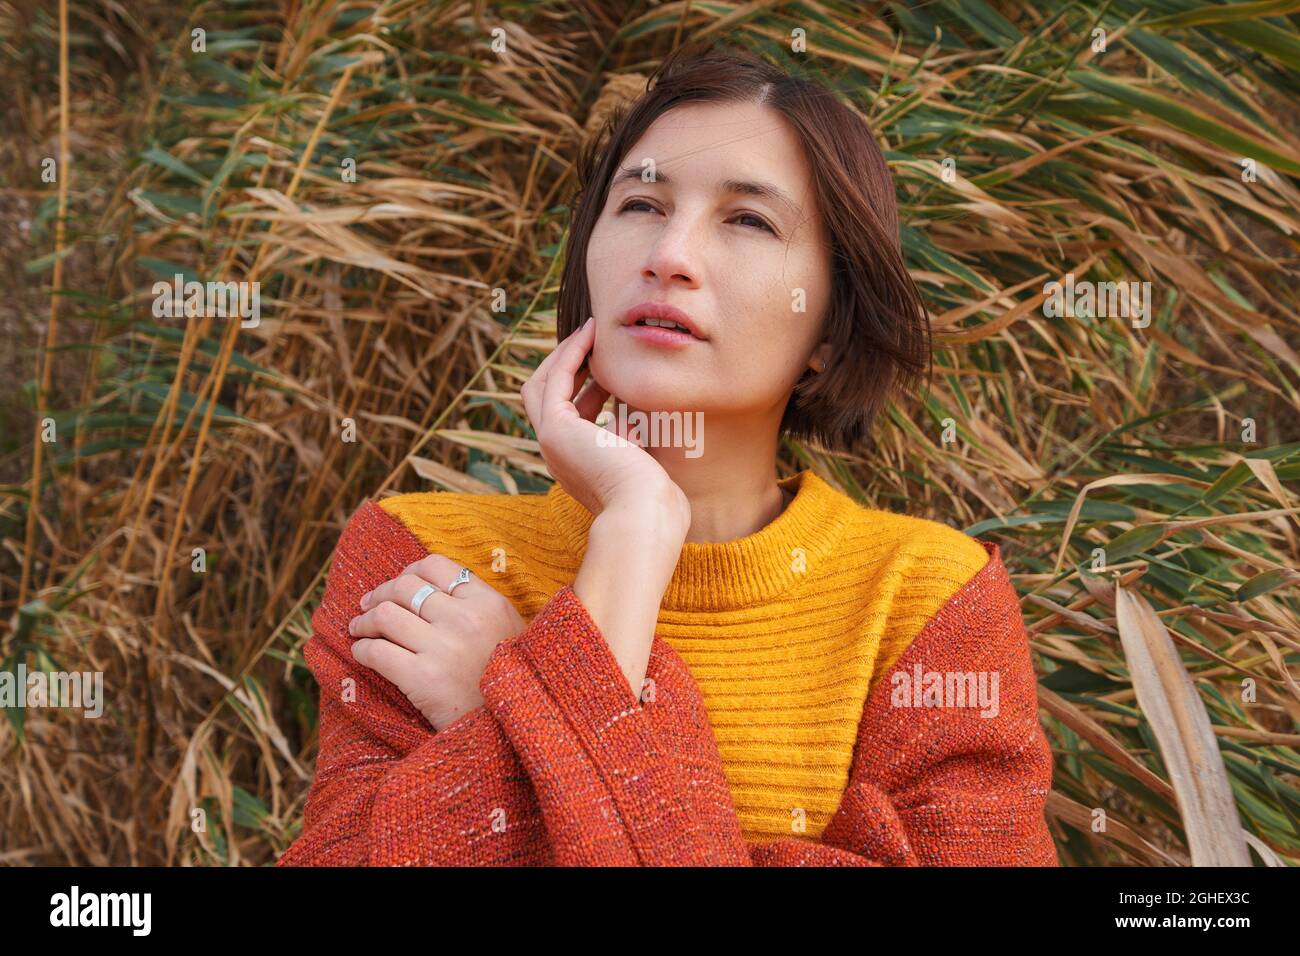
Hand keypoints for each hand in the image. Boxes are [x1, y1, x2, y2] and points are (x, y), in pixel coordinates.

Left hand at [347, 553, 524, 731]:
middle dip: (379, 594)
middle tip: (368, 606)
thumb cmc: (508, 679)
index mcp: (488, 603)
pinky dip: (362, 649)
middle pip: (404, 587)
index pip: (436, 566)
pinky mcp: (422, 678)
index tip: (397, 585)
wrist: (512, 729)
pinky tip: (363, 653)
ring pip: (385, 615)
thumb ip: (477, 605)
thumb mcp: (508, 630)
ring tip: (359, 629)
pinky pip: (377, 651)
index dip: (409, 572)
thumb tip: (428, 587)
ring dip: (364, 621)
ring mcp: (443, 647)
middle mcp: (465, 619)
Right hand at [520, 316, 689, 526]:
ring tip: (591, 331)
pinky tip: (591, 335)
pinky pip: (554, 380)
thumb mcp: (640, 456)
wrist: (645, 514)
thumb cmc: (653, 495)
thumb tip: (631, 406)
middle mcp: (557, 454)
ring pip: (540, 386)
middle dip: (565, 367)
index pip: (567, 418)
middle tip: (591, 342)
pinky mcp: (555, 430)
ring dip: (564, 355)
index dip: (584, 388)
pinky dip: (570, 354)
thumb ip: (629, 432)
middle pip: (543, 399)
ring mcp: (551, 442)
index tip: (609, 369)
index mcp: (575, 464)